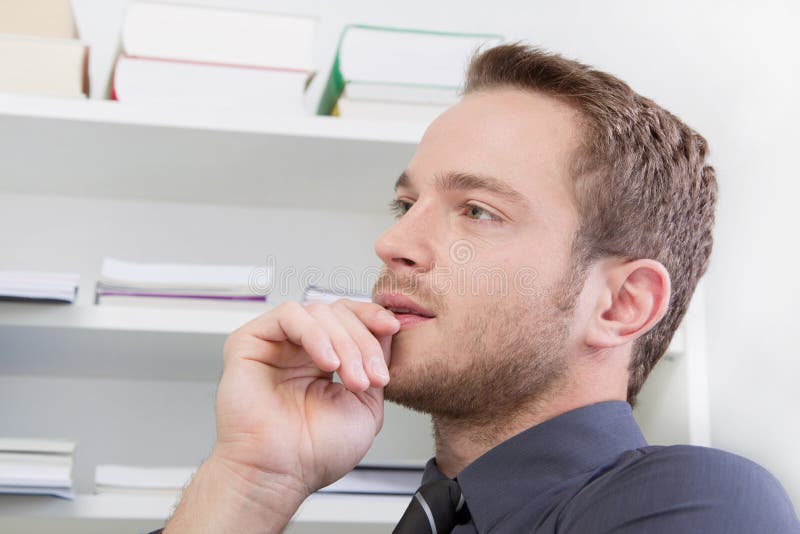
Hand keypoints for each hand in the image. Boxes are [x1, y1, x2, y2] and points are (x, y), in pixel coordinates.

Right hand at [212, 299, 400, 496]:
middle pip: (339, 313)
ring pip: (318, 311)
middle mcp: (298, 349)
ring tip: (351, 378)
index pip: (350, 319)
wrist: (280, 474)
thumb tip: (385, 328)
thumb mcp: (367, 404)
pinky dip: (315, 334)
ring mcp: (274, 344)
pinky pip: (288, 315)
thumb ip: (375, 363)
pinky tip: (326, 363)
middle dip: (362, 342)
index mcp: (323, 360)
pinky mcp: (249, 341)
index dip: (372, 318)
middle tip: (369, 378)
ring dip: (344, 342)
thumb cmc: (315, 452)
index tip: (392, 327)